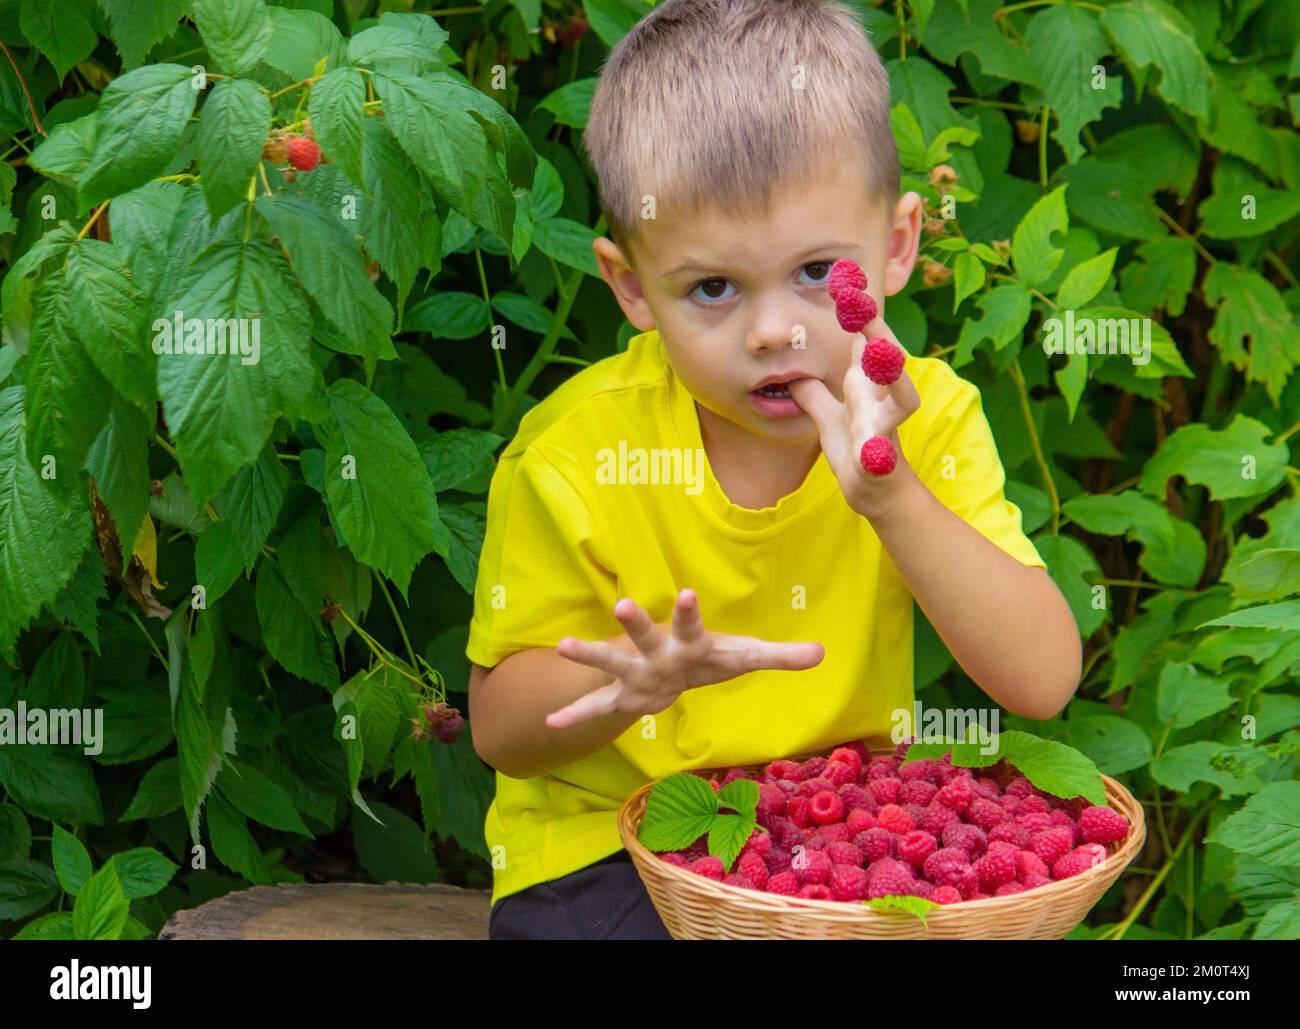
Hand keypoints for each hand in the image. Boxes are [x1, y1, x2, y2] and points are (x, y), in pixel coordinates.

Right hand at [544, 589, 824, 728]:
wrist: (671, 668)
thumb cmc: (708, 657)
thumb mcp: (744, 657)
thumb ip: (780, 655)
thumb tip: (823, 654)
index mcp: (689, 643)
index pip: (693, 624)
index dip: (689, 609)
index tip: (686, 591)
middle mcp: (658, 652)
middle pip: (646, 636)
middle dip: (634, 623)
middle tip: (621, 605)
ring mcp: (635, 672)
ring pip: (612, 662)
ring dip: (589, 655)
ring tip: (565, 646)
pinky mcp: (622, 695)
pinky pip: (597, 705)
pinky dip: (575, 714)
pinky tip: (551, 723)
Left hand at [787, 317, 920, 520]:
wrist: (878, 495)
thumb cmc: (858, 452)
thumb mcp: (829, 418)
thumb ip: (814, 394)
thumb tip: (795, 372)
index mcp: (868, 387)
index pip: (865, 343)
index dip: (858, 314)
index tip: (846, 281)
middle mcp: (883, 401)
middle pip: (887, 359)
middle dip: (876, 330)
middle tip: (860, 302)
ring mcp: (886, 430)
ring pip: (899, 399)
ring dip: (891, 375)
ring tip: (880, 352)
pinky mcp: (882, 464)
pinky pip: (882, 457)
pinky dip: (878, 454)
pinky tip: (872, 451)